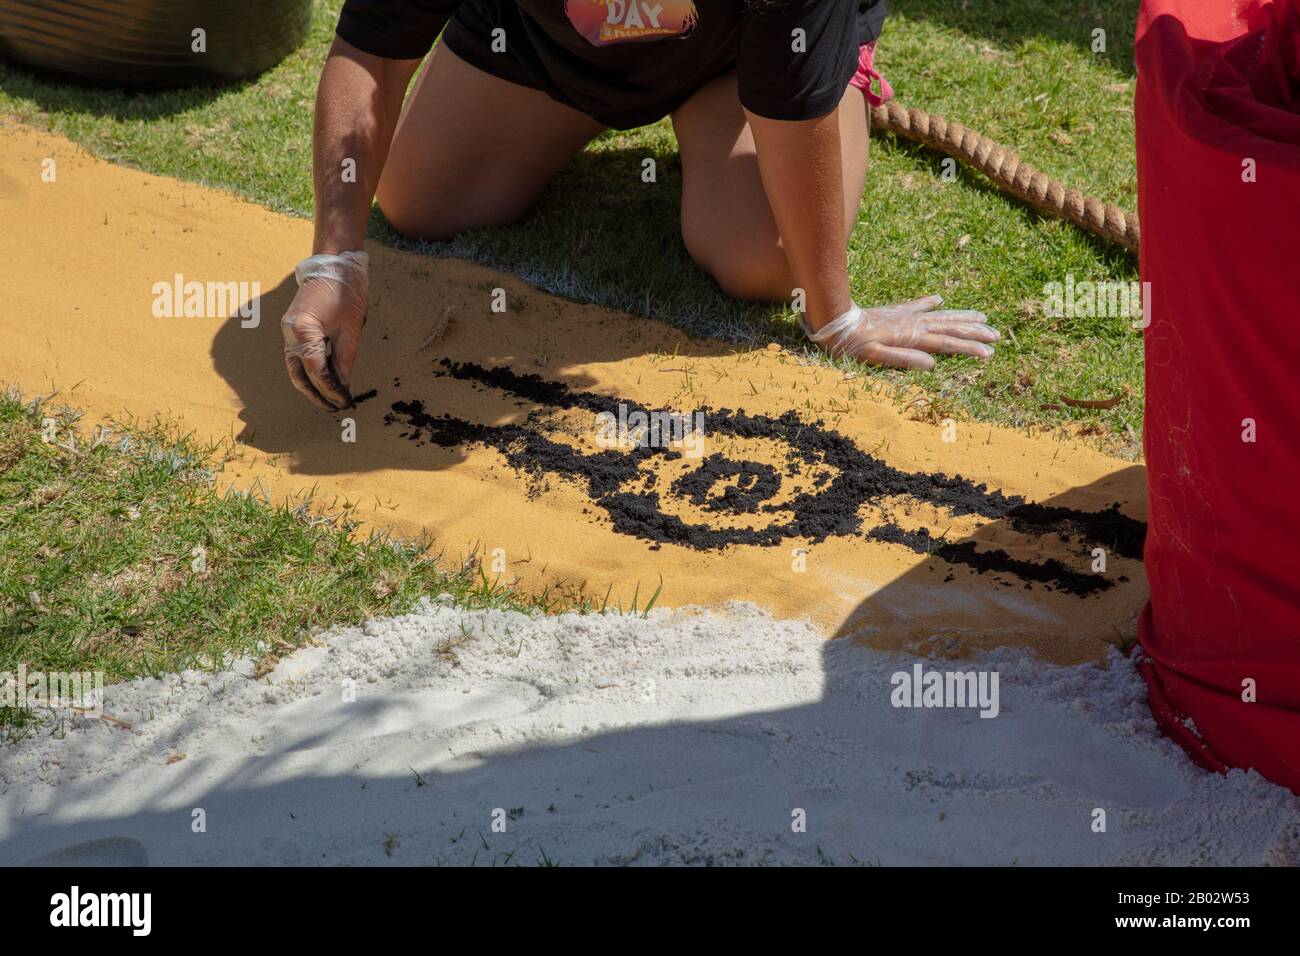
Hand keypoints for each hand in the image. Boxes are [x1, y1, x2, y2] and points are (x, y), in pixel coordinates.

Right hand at [281, 251, 368, 410]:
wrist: (334, 265)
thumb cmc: (345, 291)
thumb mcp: (351, 328)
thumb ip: (345, 359)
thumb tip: (344, 386)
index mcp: (303, 330)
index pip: (316, 371)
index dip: (331, 390)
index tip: (345, 402)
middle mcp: (290, 332)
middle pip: (299, 374)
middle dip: (316, 394)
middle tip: (334, 408)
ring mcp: (289, 330)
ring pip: (295, 368)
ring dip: (311, 386)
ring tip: (329, 400)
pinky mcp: (294, 328)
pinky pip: (299, 357)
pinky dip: (310, 371)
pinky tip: (325, 381)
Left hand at [800, 296, 998, 369]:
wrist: (835, 321)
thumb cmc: (853, 345)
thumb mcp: (875, 357)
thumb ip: (903, 359)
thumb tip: (931, 364)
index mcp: (912, 337)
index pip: (948, 343)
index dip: (970, 348)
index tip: (990, 352)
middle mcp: (913, 324)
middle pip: (951, 327)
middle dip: (975, 331)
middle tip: (997, 334)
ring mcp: (905, 316)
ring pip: (940, 315)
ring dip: (961, 316)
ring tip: (982, 316)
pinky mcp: (895, 311)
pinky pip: (917, 305)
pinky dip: (930, 303)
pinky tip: (940, 299)